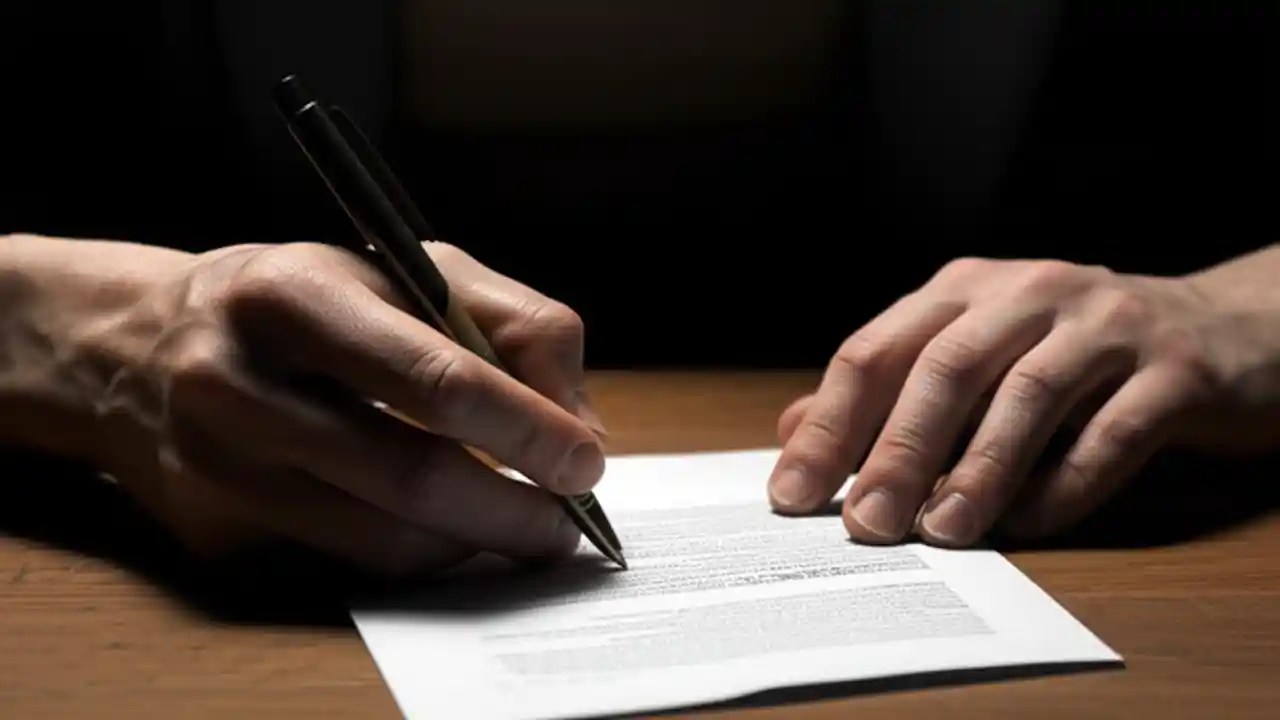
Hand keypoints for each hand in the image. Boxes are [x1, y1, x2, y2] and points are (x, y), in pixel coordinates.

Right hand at [88, 241, 604, 573]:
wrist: (138, 348)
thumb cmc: (303, 301)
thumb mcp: (405, 269)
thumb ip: (512, 323)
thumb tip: (580, 424)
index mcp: (291, 295)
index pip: (433, 376)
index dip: (525, 428)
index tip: (585, 461)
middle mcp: (238, 382)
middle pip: (409, 474)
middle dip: (512, 510)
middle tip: (568, 523)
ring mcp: (218, 465)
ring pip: (383, 538)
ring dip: (477, 543)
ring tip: (527, 528)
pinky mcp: (216, 527)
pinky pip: (350, 559)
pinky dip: (422, 553)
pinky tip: (452, 529)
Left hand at [767, 257, 1265, 546]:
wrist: (1219, 328)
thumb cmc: (1069, 353)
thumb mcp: (974, 354)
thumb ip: (889, 390)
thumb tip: (793, 434)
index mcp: (964, 289)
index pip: (875, 351)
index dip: (828, 425)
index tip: (792, 494)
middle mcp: (1029, 290)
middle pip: (945, 370)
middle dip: (896, 452)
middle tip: (863, 525)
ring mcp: (1106, 322)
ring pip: (1028, 395)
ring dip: (977, 471)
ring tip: (941, 533)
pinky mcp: (1174, 366)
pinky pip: (1114, 430)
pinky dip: (1067, 482)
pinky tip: (1029, 524)